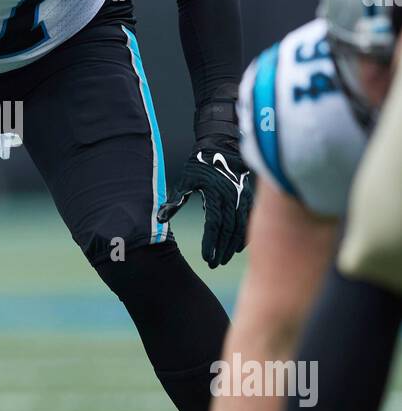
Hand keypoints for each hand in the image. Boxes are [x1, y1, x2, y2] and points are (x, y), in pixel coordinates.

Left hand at [158, 142, 252, 267]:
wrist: (221, 145)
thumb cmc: (199, 163)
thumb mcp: (186, 179)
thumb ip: (176, 200)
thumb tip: (160, 219)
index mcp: (215, 194)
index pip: (213, 224)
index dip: (210, 243)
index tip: (206, 258)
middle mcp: (231, 197)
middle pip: (228, 230)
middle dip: (221, 249)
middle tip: (214, 265)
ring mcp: (242, 197)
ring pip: (241, 226)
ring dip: (232, 245)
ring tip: (224, 259)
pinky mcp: (248, 196)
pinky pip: (249, 219)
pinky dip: (245, 234)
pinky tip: (239, 247)